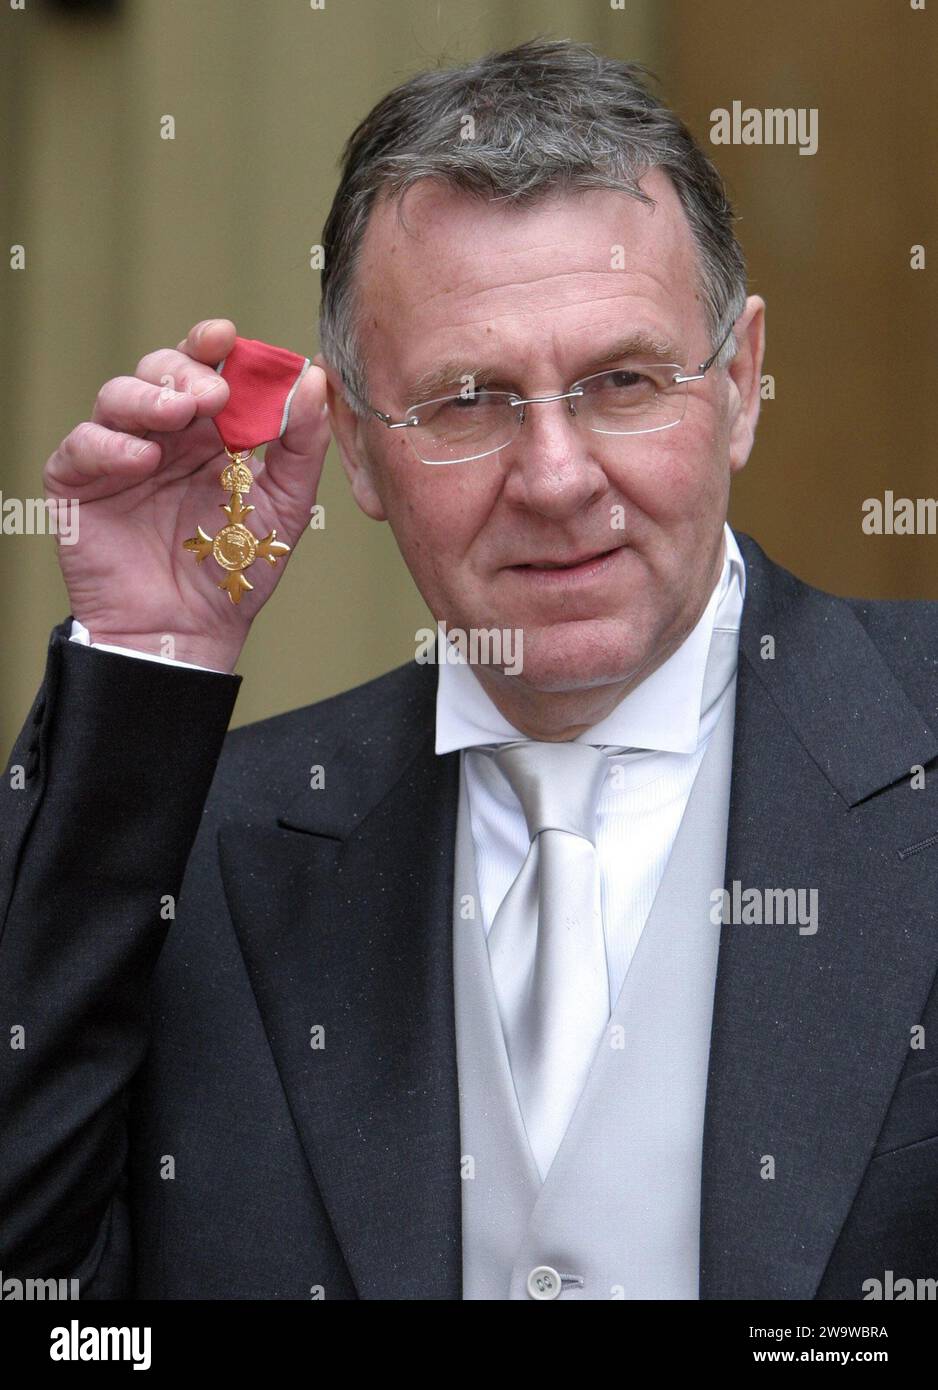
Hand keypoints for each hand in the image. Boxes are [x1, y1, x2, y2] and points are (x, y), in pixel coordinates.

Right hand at [44, 318, 329, 671]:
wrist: (188, 634)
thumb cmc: (234, 572)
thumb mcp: (285, 506)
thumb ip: (301, 444)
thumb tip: (315, 378)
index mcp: (211, 433)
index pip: (207, 370)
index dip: (211, 346)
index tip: (229, 337)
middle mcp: (163, 436)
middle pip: (159, 372)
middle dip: (184, 372)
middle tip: (212, 394)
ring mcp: (117, 456)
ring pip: (117, 395)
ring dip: (148, 397)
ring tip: (178, 416)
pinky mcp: (78, 484)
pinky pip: (81, 445)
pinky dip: (109, 443)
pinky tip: (140, 458)